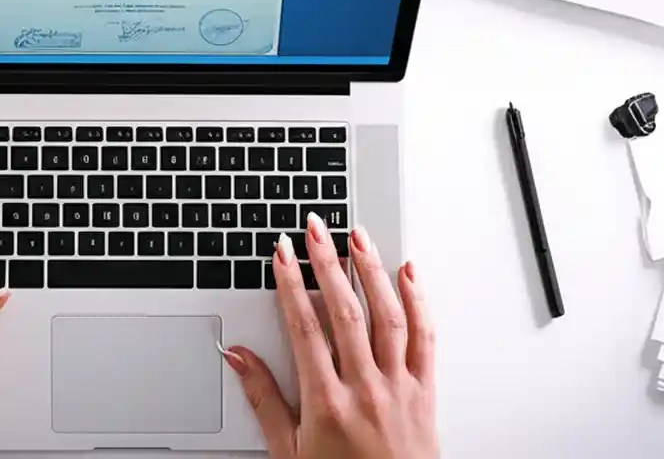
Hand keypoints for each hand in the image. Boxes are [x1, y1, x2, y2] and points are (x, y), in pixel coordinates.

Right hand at [223, 214, 436, 458]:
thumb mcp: (288, 451)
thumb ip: (263, 399)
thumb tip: (237, 357)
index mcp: (326, 403)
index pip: (304, 327)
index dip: (291, 284)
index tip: (282, 253)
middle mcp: (365, 389)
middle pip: (344, 311)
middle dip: (327, 262)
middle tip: (315, 227)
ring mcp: (399, 388)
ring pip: (386, 317)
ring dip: (371, 271)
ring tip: (358, 236)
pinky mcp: (426, 392)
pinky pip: (426, 339)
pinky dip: (418, 301)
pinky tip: (407, 274)